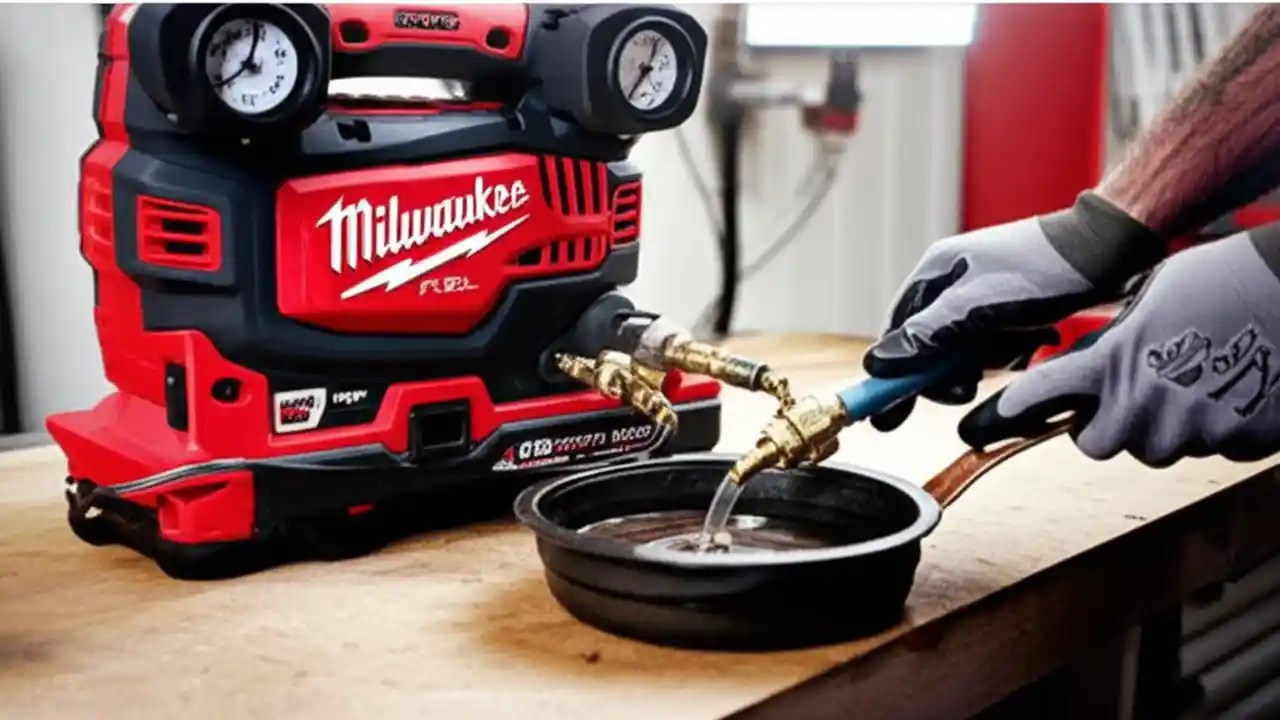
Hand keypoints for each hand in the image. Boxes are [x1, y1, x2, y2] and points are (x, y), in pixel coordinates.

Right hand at [864, 192, 1160, 430]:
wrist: (1112, 248)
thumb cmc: (1046, 268)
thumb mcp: (980, 306)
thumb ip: (928, 335)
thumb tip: (877, 363)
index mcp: (935, 271)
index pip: (897, 332)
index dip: (892, 374)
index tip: (886, 414)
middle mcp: (953, 282)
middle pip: (929, 347)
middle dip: (950, 372)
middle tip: (966, 391)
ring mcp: (982, 295)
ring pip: (964, 351)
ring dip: (988, 360)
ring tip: (1020, 348)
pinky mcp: (1010, 308)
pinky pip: (994, 346)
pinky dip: (1011, 352)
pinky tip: (1035, 341)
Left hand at [959, 229, 1279, 466]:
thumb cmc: (1228, 278)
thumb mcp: (1150, 294)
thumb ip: (1111, 338)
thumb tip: (1090, 363)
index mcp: (1112, 362)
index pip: (1038, 398)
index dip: (1004, 415)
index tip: (976, 428)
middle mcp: (1144, 405)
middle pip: (1096, 442)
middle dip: (1102, 423)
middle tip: (1127, 390)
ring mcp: (1194, 431)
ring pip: (1154, 447)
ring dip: (1160, 423)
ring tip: (1193, 375)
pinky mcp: (1239, 445)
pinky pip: (1208, 448)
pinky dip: (1212, 426)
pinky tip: (1230, 387)